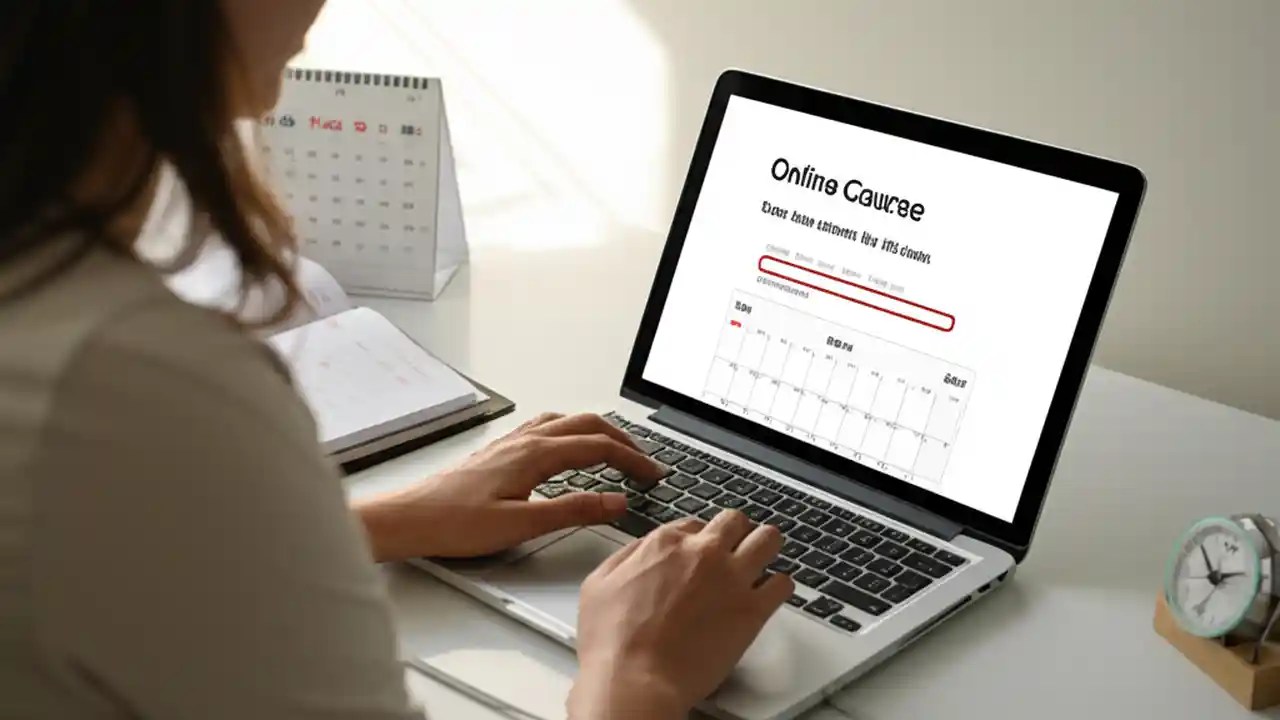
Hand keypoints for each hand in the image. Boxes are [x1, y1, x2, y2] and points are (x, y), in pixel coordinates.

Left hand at [353, 413, 664, 561]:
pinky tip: (567, 448)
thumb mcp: (522, 524)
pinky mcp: (500, 451)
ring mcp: (511, 442)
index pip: (599, 447)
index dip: (633, 459)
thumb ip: (573, 510)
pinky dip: (571, 432)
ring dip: (598, 432)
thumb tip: (614, 501)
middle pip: (588, 425)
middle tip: (645, 463)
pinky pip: (546, 428)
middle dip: (623, 441)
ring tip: (616, 451)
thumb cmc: (455, 523)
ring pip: (567, 422)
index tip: (653, 474)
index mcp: (536, 454)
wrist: (410, 518)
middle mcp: (525, 440)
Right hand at [568, 512, 793, 719]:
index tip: (700, 553)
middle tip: (733, 549)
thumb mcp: (599, 584)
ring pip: (768, 539)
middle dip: (735, 533)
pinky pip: (784, 584)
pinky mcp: (752, 610)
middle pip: (735, 521)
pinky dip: (779, 586)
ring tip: (760, 562)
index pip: (694, 524)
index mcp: (665, 544)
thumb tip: (644, 549)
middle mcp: (703, 553)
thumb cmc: (612, 642)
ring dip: (764, 547)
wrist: (635, 680)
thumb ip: (626, 557)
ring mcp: (732, 578)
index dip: (698, 539)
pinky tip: (768, 595)